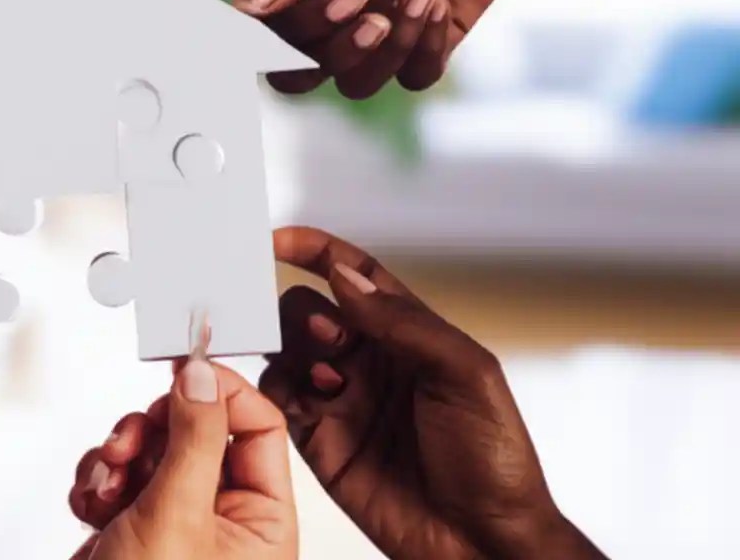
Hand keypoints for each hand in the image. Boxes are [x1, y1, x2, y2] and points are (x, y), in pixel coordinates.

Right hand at [67, 354, 297, 559]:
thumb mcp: (178, 518)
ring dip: (120, 455)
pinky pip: (121, 474)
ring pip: (153, 448)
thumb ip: (194, 438)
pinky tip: (93, 506)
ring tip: (108, 484)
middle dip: (156, 429)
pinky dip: (99, 481)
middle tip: (134, 441)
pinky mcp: (136, 530)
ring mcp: (178, 525)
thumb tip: (203, 376)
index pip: (260, 427)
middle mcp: (226, 523)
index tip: (185, 367)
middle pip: (199, 430)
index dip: (222, 391)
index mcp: (263, 523)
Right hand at [261, 226, 604, 559]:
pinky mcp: (318, 439)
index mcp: (407, 333)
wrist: (483, 541)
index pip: (352, 273)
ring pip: (285, 350)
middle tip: (331, 342)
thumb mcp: (466, 374)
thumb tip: (346, 277)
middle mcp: (368, 359)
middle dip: (305, 315)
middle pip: (307, 308)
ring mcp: (340, 398)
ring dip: (292, 352)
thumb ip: (403, 322)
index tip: (276, 239)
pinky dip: (273, 390)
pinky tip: (306, 402)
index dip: (313, 250)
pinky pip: (277, 398)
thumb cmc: (495, 458)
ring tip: (329, 381)